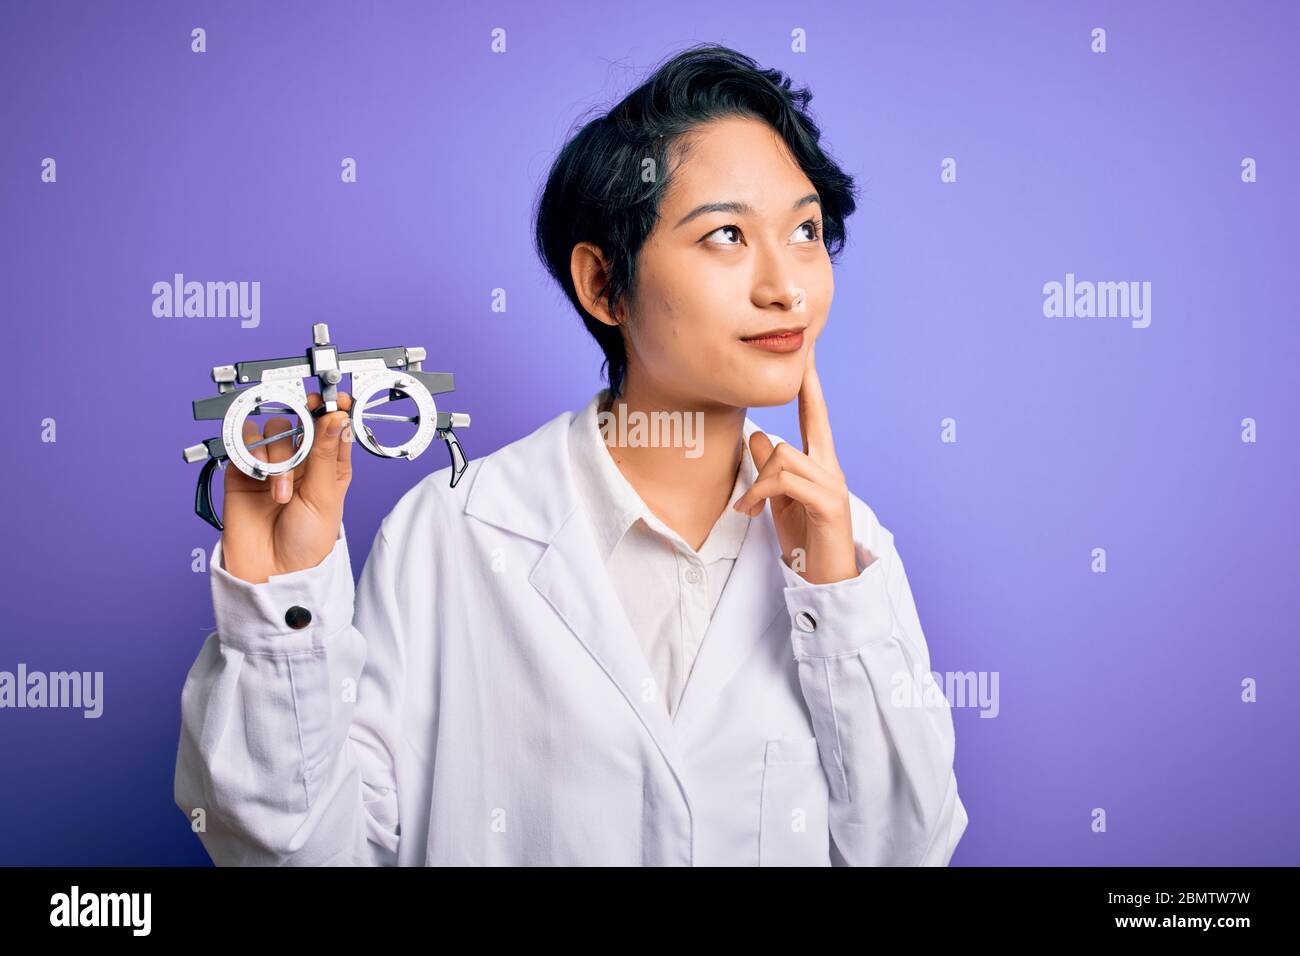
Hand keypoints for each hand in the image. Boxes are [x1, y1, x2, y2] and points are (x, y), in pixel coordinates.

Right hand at [219, 391, 355, 583]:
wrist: (272, 573)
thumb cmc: (307, 543)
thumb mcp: (325, 496)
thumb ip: (324, 453)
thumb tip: (337, 416)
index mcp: (328, 465)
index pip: (331, 425)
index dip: (333, 409)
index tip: (335, 399)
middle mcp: (301, 461)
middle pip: (299, 421)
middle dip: (301, 427)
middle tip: (304, 437)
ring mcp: (271, 464)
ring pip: (272, 431)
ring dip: (277, 457)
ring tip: (280, 494)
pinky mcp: (244, 471)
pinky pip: (243, 444)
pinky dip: (251, 455)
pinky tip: (259, 480)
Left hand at [733, 342, 861, 584]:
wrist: (826, 582)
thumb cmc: (805, 541)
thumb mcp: (779, 500)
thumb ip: (769, 468)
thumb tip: (757, 433)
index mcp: (819, 465)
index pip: (815, 417)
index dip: (810, 386)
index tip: (808, 354)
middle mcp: (831, 469)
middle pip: (805, 427)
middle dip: (793, 413)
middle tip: (782, 413)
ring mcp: (833, 485)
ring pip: (784, 456)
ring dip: (757, 483)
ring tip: (747, 510)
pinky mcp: (829, 503)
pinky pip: (786, 481)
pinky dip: (760, 494)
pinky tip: (751, 512)